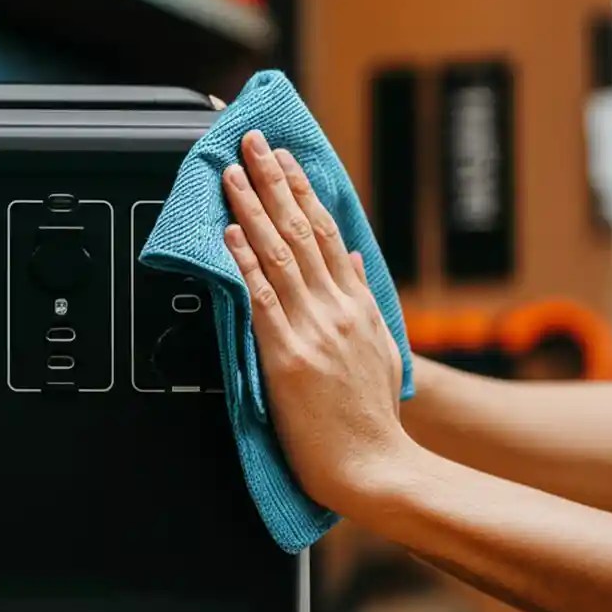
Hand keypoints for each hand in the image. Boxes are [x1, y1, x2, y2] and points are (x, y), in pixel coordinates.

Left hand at [222, 131, 404, 512]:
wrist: (375, 468)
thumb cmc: (371, 417)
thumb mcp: (381, 346)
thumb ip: (363, 296)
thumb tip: (351, 253)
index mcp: (355, 305)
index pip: (325, 231)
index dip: (301, 190)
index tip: (284, 158)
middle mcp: (335, 309)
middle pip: (300, 230)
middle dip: (273, 181)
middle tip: (251, 143)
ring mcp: (312, 330)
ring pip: (278, 255)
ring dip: (251, 209)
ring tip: (231, 175)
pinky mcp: (287, 357)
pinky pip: (262, 300)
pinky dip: (245, 263)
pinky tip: (230, 235)